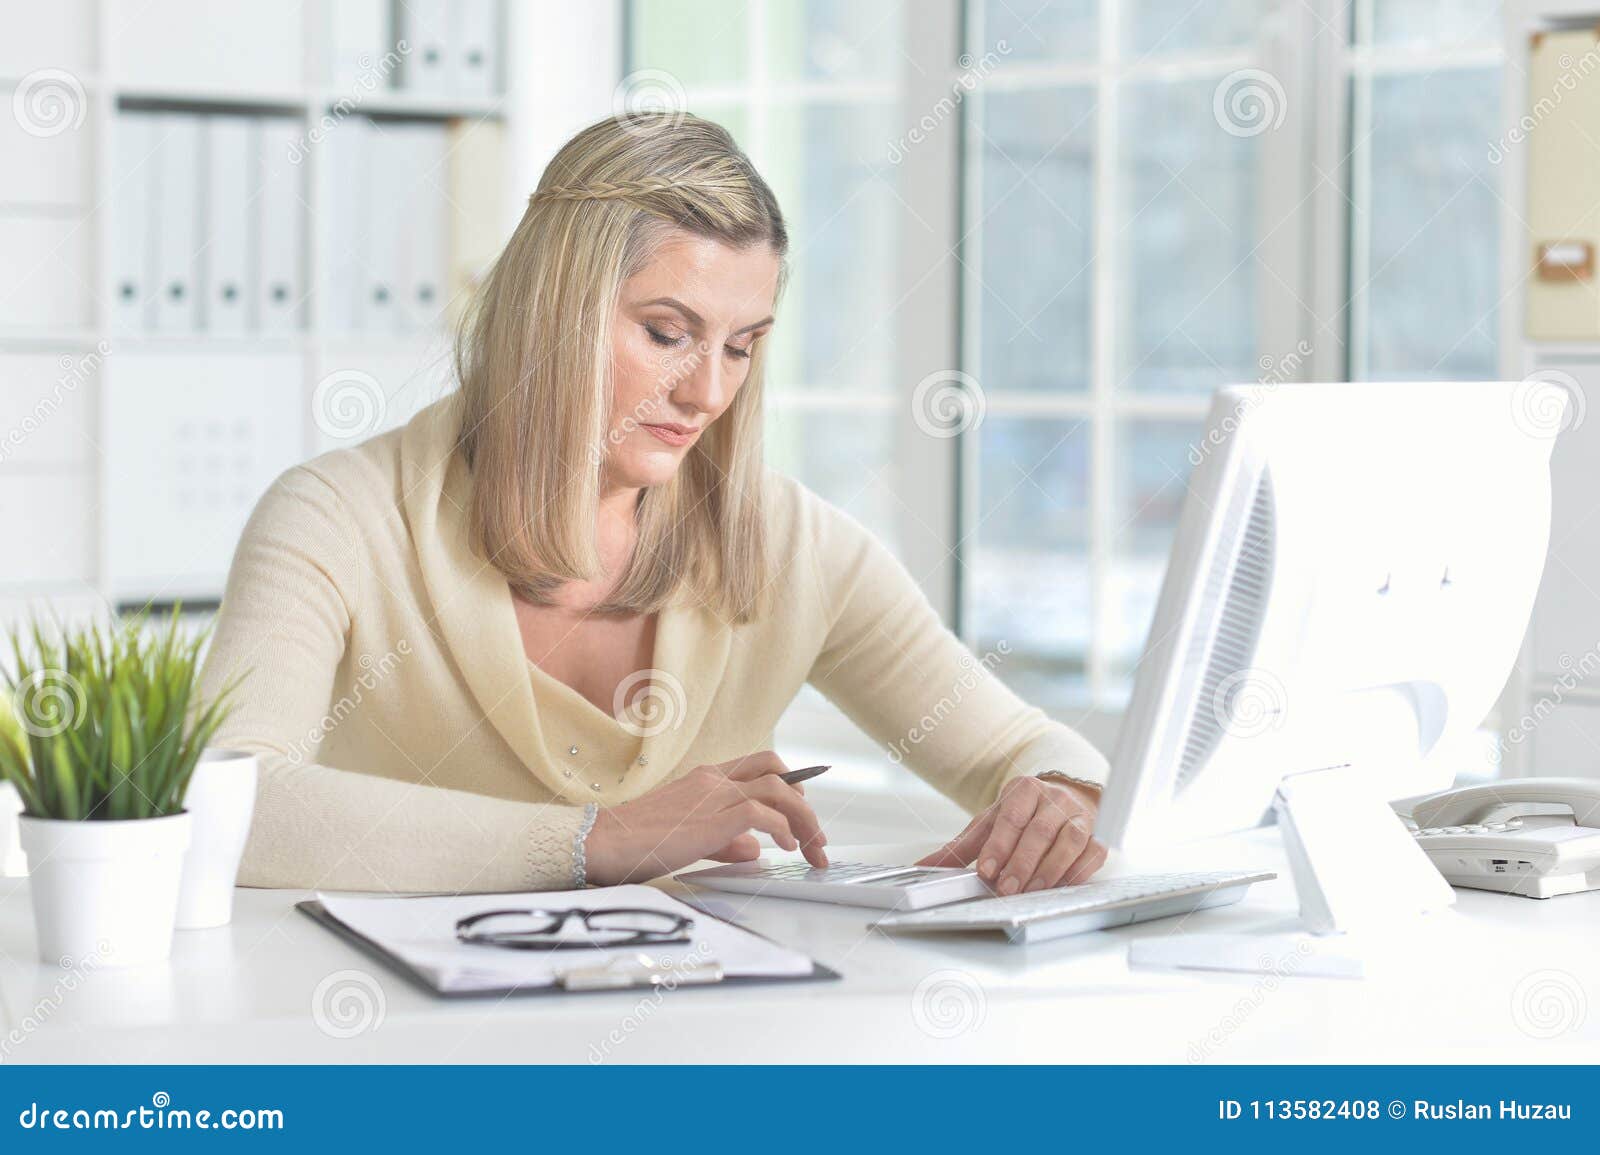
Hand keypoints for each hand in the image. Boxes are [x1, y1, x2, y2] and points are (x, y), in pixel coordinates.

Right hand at [583, 751, 828, 884]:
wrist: (601, 843)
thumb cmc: (635, 844)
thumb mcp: (688, 838)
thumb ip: (725, 842)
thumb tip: (756, 849)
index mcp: (705, 779)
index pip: (760, 767)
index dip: (790, 785)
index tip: (804, 813)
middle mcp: (713, 780)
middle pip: (777, 772)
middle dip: (805, 802)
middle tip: (816, 837)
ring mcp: (713, 795)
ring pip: (779, 790)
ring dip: (805, 821)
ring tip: (812, 849)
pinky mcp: (711, 817)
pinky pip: (763, 815)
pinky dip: (783, 830)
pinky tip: (786, 849)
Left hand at [917, 775, 1106, 894]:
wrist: (1060, 799)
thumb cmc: (1022, 815)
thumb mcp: (989, 824)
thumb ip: (959, 847)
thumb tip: (922, 866)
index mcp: (1024, 790)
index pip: (1011, 818)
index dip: (999, 846)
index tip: (986, 870)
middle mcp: (1053, 800)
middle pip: (1039, 832)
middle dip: (1021, 863)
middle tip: (1007, 888)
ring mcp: (1078, 817)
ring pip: (1069, 841)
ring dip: (1050, 869)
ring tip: (1030, 890)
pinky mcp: (1096, 835)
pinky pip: (1093, 853)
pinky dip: (1078, 871)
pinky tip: (1062, 885)